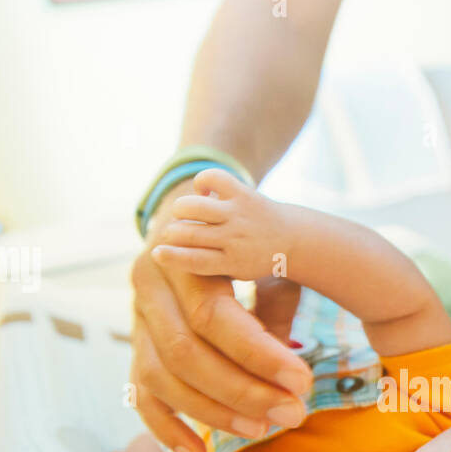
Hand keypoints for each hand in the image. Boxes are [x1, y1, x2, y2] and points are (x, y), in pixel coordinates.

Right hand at [128, 176, 312, 451]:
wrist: (195, 225)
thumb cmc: (245, 245)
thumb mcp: (265, 257)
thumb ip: (276, 300)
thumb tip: (288, 364)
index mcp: (180, 259)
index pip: (213, 317)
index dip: (259, 355)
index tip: (303, 381)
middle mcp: (148, 288)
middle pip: (185, 354)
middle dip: (243, 391)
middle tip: (294, 413)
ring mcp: (135, 320)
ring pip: (160, 379)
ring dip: (212, 413)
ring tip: (263, 429)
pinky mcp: (136, 349)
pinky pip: (140, 397)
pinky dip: (166, 431)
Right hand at [151, 168, 300, 281]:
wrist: (293, 240)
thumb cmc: (254, 259)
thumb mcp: (236, 274)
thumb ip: (206, 267)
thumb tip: (163, 256)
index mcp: (232, 263)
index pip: (196, 262)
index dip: (172, 258)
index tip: (156, 253)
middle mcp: (234, 238)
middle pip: (190, 234)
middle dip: (171, 233)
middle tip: (171, 233)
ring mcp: (238, 214)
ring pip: (194, 207)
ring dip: (181, 209)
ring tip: (184, 213)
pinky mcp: (242, 193)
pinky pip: (214, 177)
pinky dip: (201, 181)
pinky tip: (204, 191)